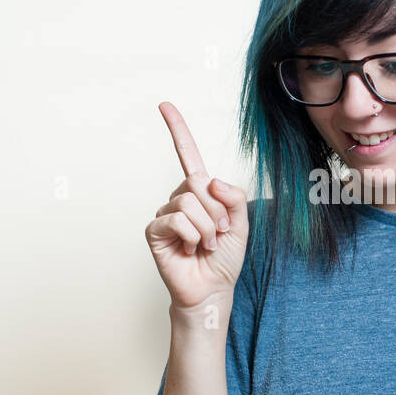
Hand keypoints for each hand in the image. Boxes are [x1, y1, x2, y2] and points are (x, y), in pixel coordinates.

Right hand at [145, 102, 248, 312]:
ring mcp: (165, 213)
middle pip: (198, 183)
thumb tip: (211, 180)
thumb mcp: (241, 224)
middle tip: (218, 234)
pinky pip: (177, 219)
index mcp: (201, 192)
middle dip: (217, 211)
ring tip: (205, 245)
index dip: (177, 130)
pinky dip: (192, 235)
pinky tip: (191, 249)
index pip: (187, 155)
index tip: (164, 105)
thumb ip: (234, 197)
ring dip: (206, 227)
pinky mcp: (155, 230)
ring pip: (188, 201)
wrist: (213, 289)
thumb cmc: (224, 258)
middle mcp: (180, 198)